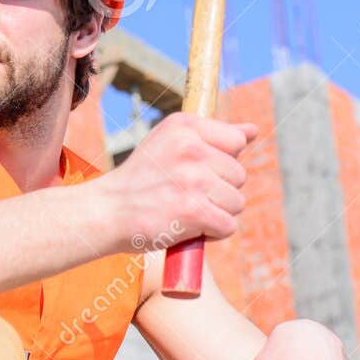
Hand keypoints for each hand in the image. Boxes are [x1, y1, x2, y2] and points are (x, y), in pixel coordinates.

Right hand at [96, 112, 258, 252]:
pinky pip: (228, 225)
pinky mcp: (194, 210)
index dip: (221, 162)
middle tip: (184, 194)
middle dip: (218, 190)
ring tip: (185, 210)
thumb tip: (253, 131)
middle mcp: (191, 148)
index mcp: (185, 126)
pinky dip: (212, 233)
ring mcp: (193, 179)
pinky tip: (188, 227)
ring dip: (216, 213)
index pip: (236, 142)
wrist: (106, 212)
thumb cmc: (141, 180)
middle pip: (239, 175)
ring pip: (237, 202)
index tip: (195, 171)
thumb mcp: (170, 144)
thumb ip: (213, 136)